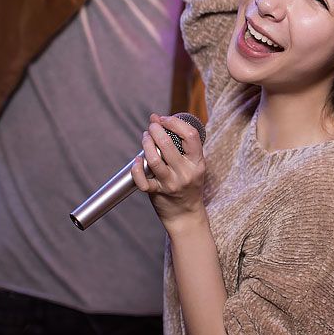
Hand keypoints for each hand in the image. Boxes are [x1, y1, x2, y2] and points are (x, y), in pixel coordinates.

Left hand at [131, 113, 206, 230]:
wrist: (186, 215)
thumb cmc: (188, 186)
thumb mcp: (193, 166)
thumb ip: (181, 146)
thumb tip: (159, 119)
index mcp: (197, 163)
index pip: (191, 135)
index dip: (175, 123)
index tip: (165, 119)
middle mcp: (185, 172)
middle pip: (168, 144)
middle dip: (156, 130)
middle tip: (152, 125)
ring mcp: (171, 184)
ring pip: (154, 159)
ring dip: (146, 144)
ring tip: (145, 137)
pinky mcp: (158, 193)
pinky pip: (143, 180)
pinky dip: (136, 168)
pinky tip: (136, 160)